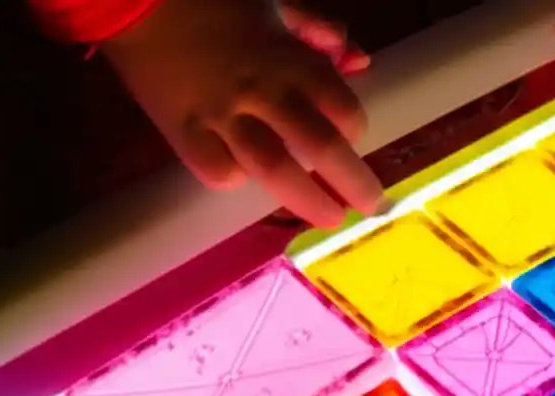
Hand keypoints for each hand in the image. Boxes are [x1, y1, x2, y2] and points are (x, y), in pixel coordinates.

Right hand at [102, 0, 384, 226]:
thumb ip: (319, 29)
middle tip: (371, 203)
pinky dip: (237, 179)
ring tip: (330, 216)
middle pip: (320, 146)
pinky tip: (249, 183)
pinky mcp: (183, 132)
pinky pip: (217, 170)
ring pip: (274, 168)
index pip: (341, 106)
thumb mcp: (274, 2)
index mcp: (290, 58)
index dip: (355, 127)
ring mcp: (223, 116)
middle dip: (353, 180)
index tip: (355, 138)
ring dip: (308, 199)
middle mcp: (264, 91)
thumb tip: (359, 60)